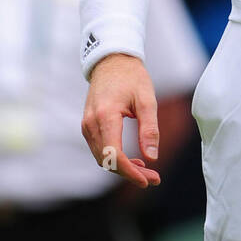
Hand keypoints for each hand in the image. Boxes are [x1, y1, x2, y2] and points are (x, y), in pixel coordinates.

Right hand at [81, 53, 160, 188]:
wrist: (111, 61)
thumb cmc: (131, 77)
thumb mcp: (147, 99)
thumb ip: (149, 128)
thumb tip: (153, 157)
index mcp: (105, 115)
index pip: (114, 154)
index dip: (130, 171)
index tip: (147, 180)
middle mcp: (91, 123)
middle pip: (107, 160)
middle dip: (129, 173)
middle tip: (154, 178)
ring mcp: (86, 125)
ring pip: (102, 158)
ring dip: (123, 168)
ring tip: (147, 171)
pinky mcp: (88, 126)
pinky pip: (99, 149)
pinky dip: (115, 158)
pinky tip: (133, 160)